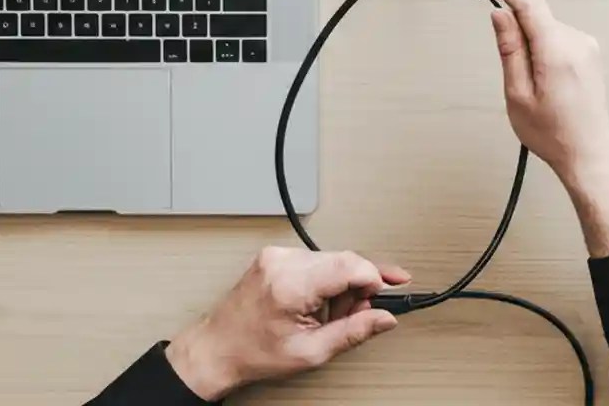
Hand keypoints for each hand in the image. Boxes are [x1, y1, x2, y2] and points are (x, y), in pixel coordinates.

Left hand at [165, 248, 409, 400]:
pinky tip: (318, 303)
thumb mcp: (311, 351)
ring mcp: (277, 256)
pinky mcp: (275, 256)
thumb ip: (354, 332)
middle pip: (345, 260)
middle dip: (360, 285)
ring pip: (332, 260)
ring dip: (342, 284)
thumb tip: (384, 318)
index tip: (391, 289)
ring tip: (330, 314)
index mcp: (292, 285)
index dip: (376, 278)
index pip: (351, 265)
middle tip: (363, 312)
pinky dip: (325, 280)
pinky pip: (315, 261)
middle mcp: (283, 262)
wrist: (217, 348)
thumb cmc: (254, 352)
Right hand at [481, 0, 608, 180]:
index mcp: (557, 52)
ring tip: (533, 87)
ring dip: (531, 44)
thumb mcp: (518, 94)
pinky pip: (558, 39)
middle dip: (516, 31)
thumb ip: (510, 49)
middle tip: (511, 71)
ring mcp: (587, 47)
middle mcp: (577, 43)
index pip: (530, 4)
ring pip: (546, 29)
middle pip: (537, 18)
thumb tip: (501, 14)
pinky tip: (545, 82)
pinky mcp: (590, 54)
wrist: (588, 153)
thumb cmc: (553, 132)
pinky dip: (543, 49)